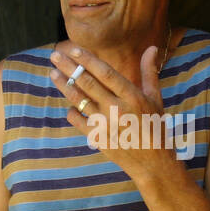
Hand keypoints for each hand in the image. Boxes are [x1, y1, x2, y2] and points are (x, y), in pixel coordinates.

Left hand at [48, 44, 179, 184]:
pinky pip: (78, 121)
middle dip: (69, 67)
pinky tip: (68, 105)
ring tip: (53, 74)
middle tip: (55, 55)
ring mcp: (105, 124)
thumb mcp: (156, 99)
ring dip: (64, 86)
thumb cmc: (156, 127)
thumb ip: (149, 72)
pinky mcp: (97, 138)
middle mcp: (117, 108)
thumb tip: (152, 48)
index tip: (74, 49)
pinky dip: (71, 112)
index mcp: (132, 96)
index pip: (105, 73)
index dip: (88, 60)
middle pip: (87, 83)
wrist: (153, 163)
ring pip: (79, 100)